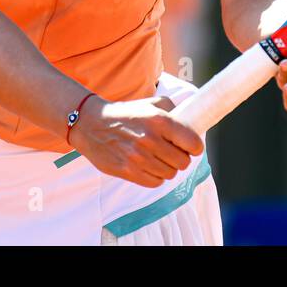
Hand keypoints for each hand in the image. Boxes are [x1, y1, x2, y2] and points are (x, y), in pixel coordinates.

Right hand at [68, 95, 204, 187]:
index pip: (193, 143)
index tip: (191, 147)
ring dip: (167, 168)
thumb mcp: (150, 103)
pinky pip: (155, 182)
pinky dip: (155, 176)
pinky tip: (149, 166)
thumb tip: (191, 122)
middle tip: (172, 152)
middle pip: (183, 162)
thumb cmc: (125, 114)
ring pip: (170, 174)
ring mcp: (138, 158)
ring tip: (158, 158)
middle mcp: (150, 140)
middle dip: (181, 158)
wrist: (91, 124)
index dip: (195, 147)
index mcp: (159, 120)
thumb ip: (173, 110)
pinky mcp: (128, 171)